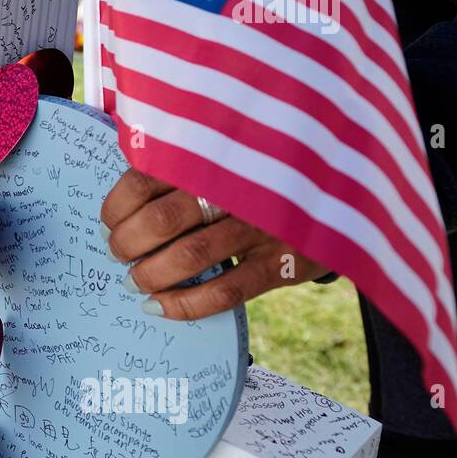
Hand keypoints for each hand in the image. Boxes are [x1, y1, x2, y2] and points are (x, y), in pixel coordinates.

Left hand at [100, 169, 329, 320]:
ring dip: (150, 275)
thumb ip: (182, 162)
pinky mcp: (286, 261)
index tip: (108, 225)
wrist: (347, 186)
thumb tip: (123, 201)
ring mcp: (263, 224)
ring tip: (135, 281)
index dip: (116, 209)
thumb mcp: (229, 150)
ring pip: (189, 257)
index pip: (144, 178)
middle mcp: (237, 185)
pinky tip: (160, 306)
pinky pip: (225, 291)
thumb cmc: (263, 171)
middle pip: (161, 220)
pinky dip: (184, 304)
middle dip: (127, 245)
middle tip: (118, 255)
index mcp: (214, 152)